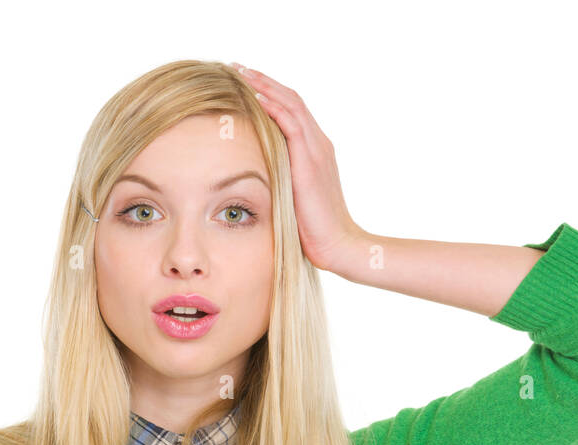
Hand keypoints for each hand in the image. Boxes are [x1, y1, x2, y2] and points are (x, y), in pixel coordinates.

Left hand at [231, 63, 361, 272]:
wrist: (338, 245)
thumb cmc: (315, 232)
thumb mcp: (295, 201)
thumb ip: (282, 183)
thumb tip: (256, 185)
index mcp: (316, 151)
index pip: (293, 112)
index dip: (271, 94)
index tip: (247, 84)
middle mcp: (319, 144)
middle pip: (292, 100)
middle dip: (264, 81)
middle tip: (239, 67)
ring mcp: (317, 150)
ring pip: (291, 104)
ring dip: (265, 86)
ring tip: (241, 72)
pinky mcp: (310, 161)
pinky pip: (291, 123)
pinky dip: (273, 106)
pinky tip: (255, 96)